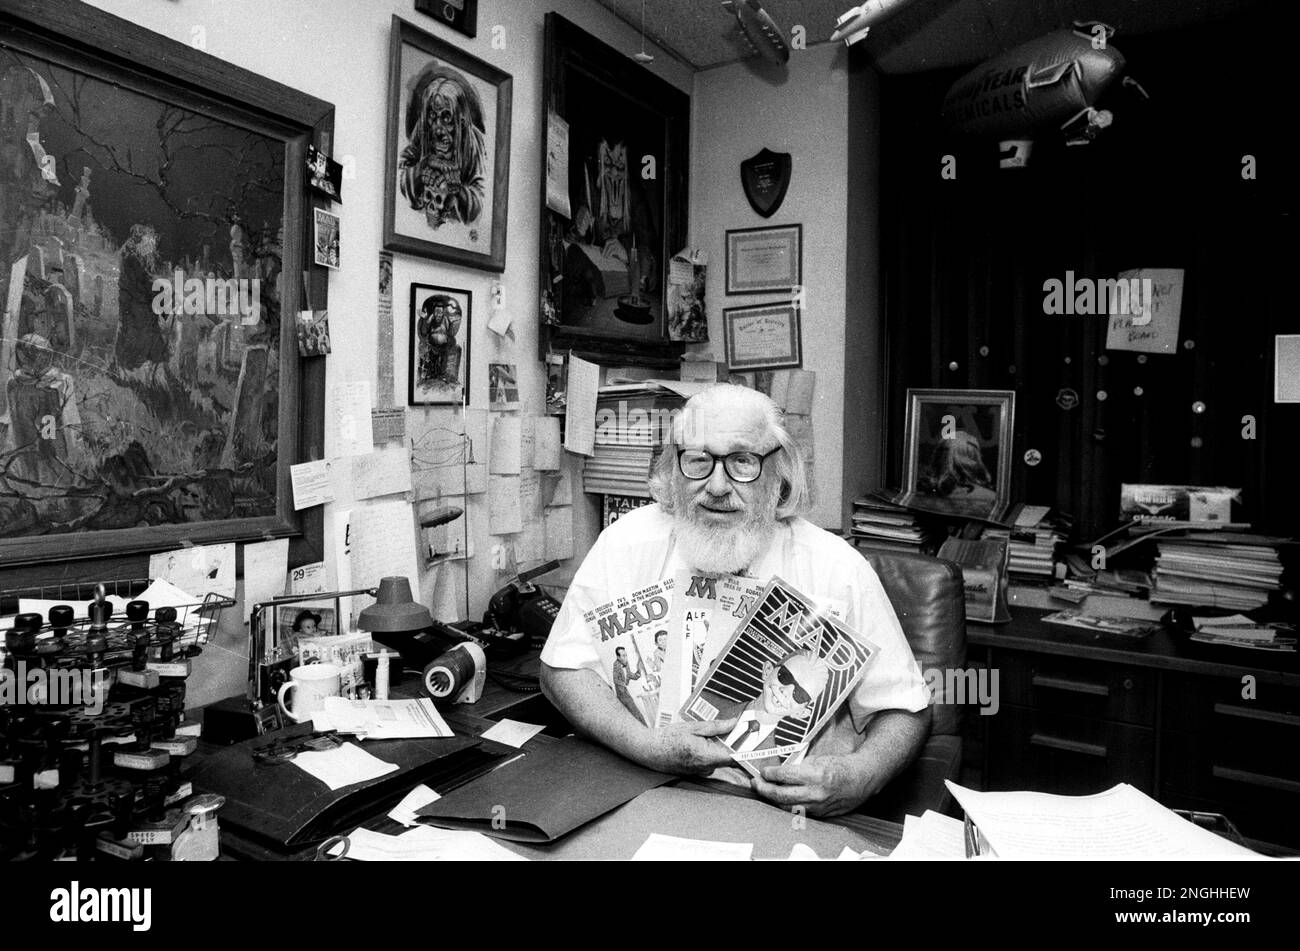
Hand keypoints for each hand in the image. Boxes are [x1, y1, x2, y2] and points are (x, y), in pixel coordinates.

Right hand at [644, 718, 737, 775]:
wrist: (648, 750)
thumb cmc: (668, 738)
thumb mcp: (693, 727)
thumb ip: (716, 727)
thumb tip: (734, 723)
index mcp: (707, 756)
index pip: (734, 758)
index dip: (746, 751)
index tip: (755, 743)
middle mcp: (705, 768)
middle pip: (727, 757)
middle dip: (728, 744)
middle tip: (728, 728)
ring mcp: (700, 772)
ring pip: (717, 759)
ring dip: (715, 748)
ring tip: (703, 735)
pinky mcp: (695, 772)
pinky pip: (708, 762)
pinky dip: (707, 753)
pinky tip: (696, 743)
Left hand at [753, 755, 878, 817]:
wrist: (860, 780)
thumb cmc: (840, 766)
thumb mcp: (818, 759)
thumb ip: (798, 766)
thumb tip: (779, 770)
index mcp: (815, 775)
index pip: (784, 775)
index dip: (770, 773)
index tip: (762, 771)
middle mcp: (815, 792)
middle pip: (781, 795)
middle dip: (764, 789)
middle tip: (756, 783)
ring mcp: (817, 805)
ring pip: (787, 806)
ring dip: (772, 799)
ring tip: (764, 791)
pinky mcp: (820, 814)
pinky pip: (798, 811)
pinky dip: (786, 805)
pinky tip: (779, 799)